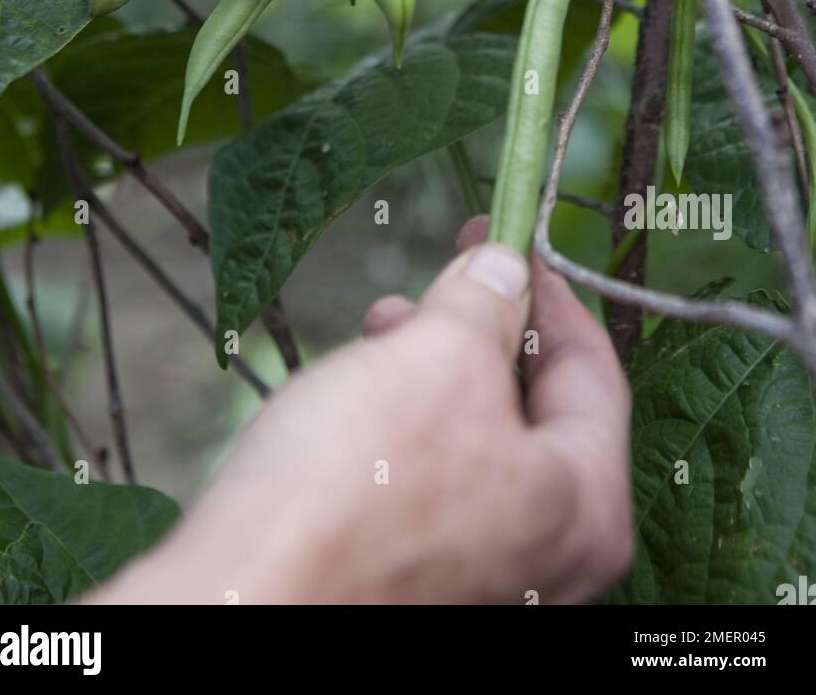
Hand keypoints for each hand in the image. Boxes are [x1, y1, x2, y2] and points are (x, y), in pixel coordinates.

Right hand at [90, 225, 632, 605]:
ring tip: (379, 327)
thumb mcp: (436, 357)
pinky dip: (410, 424)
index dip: (546, 291)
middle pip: (535, 409)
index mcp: (586, 506)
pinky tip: (358, 393)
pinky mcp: (422, 586)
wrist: (247, 602)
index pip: (593, 370)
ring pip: (479, 443)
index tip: (504, 240)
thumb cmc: (354, 485)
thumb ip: (485, 303)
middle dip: (483, 329)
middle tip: (441, 277)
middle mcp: (551, 557)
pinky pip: (437, 485)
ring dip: (436, 370)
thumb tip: (505, 269)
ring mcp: (487, 578)